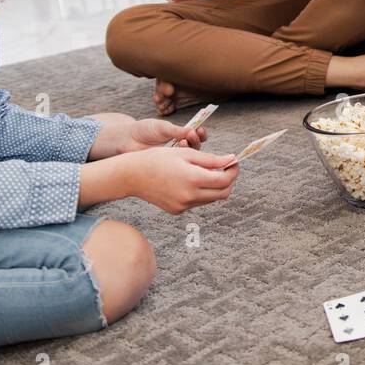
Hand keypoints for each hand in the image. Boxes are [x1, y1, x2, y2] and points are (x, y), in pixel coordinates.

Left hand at [88, 117, 209, 160]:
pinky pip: (179, 167)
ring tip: (181, 142)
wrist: (126, 140)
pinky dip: (180, 161)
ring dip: (189, 149)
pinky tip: (176, 156)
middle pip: (195, 147)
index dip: (200, 133)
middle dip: (196, 140)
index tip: (199, 129)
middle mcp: (178, 147)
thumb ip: (176, 130)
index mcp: (179, 135)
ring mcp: (173, 159)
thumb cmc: (144, 130)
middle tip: (191, 135)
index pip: (195, 136)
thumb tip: (192, 130)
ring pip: (189, 158)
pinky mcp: (167, 168)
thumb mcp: (162, 127)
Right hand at [118, 147, 239, 214]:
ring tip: (206, 171)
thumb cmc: (157, 159)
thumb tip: (231, 160)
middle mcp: (190, 196)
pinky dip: (201, 192)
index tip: (234, 161)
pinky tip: (190, 180)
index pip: (225, 180)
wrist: (131, 175)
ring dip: (215, 186)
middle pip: (223, 193)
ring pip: (211, 199)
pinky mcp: (177, 211)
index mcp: (193, 179)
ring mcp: (183, 206)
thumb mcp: (186, 153)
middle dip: (229, 180)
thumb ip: (211, 159)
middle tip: (226, 167)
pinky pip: (197, 202)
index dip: (234, 170)